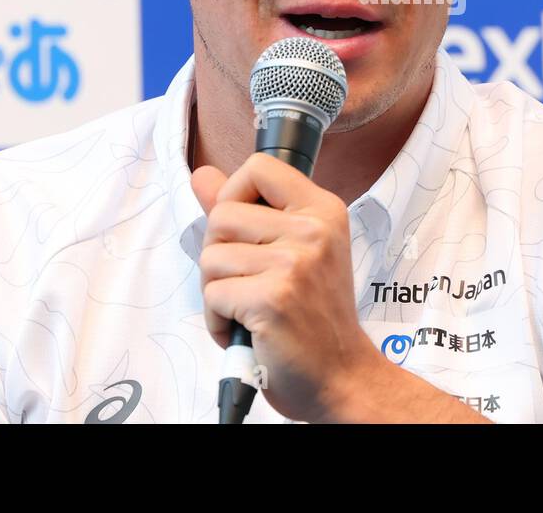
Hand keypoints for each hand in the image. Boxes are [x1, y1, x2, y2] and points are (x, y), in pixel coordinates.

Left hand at [191, 152, 382, 421]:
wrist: (342, 375)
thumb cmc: (315, 317)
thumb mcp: (293, 252)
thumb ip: (245, 211)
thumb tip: (201, 175)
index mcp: (322, 210)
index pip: (259, 167)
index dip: (234, 193)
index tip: (243, 229)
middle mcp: (313, 230)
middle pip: (221, 215)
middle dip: (219, 254)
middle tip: (249, 283)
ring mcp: (294, 264)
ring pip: (211, 257)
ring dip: (217, 291)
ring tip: (249, 309)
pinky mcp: (273, 299)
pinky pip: (213, 295)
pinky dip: (219, 320)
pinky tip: (248, 329)